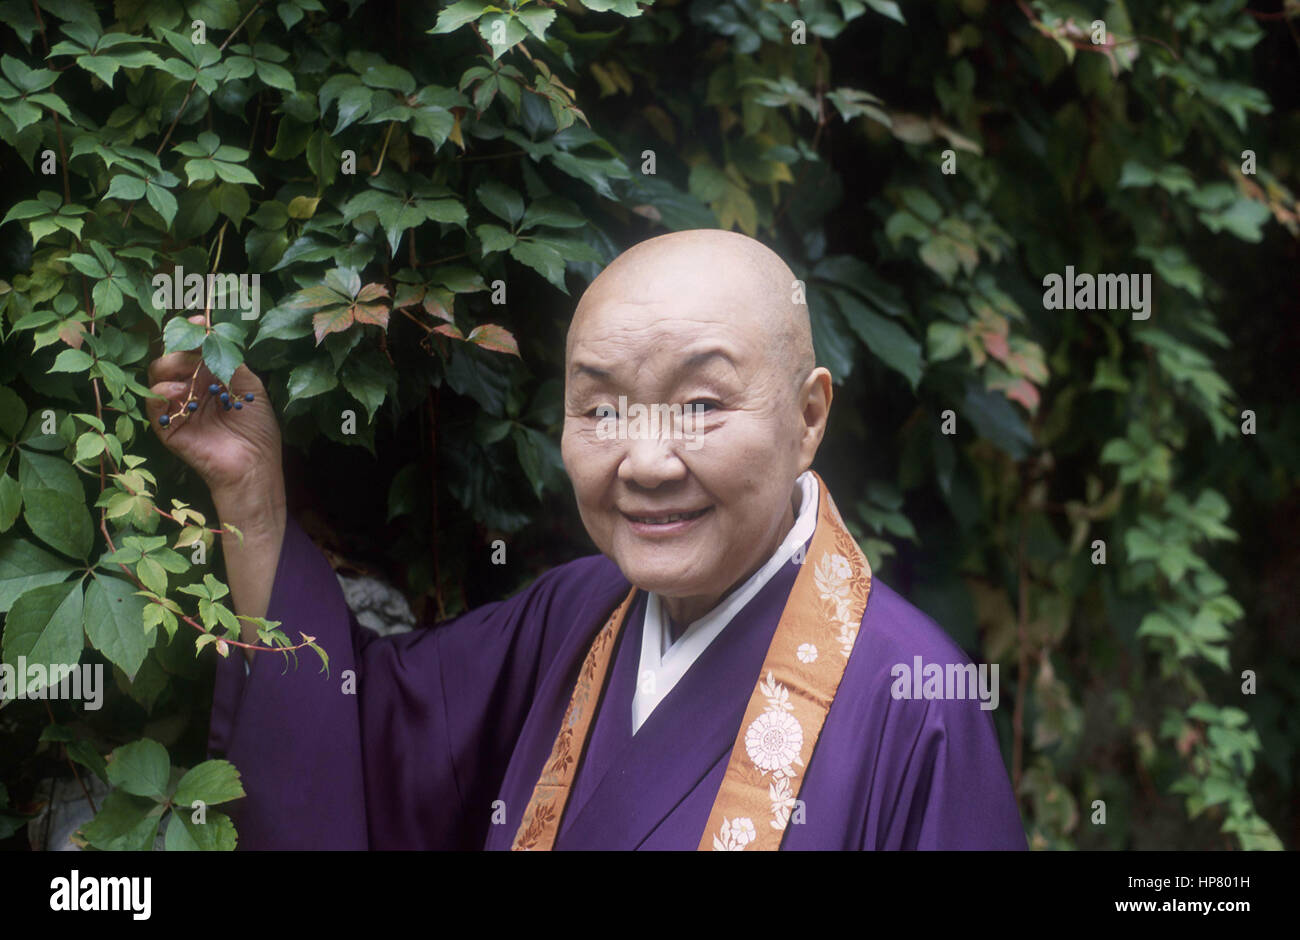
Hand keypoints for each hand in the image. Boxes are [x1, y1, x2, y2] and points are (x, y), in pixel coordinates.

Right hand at [146, 315, 282, 502]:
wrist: (254, 464)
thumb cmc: (257, 428)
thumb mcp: (249, 386)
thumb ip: (230, 360)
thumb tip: (211, 335)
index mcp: (209, 377)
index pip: (192, 349)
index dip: (192, 333)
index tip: (200, 322)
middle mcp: (190, 389)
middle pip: (171, 358)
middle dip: (180, 349)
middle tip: (195, 354)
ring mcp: (177, 407)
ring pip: (157, 376)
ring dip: (169, 368)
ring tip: (189, 376)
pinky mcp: (167, 427)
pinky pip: (151, 404)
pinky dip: (159, 393)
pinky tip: (178, 393)